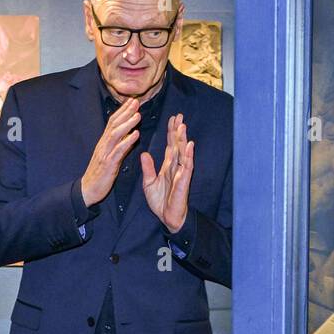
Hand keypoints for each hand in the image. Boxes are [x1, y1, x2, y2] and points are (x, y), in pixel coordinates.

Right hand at [80, 96, 140, 207]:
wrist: (88, 190)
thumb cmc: (100, 174)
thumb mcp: (110, 157)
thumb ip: (120, 146)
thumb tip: (129, 136)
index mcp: (104, 142)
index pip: (112, 122)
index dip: (122, 111)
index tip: (132, 101)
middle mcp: (103, 145)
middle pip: (114, 124)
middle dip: (125, 112)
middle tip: (136, 101)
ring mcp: (105, 153)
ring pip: (115, 134)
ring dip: (127, 123)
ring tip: (138, 115)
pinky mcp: (108, 164)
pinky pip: (118, 150)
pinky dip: (127, 141)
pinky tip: (136, 135)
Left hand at [140, 112, 193, 233]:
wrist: (167, 217)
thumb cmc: (160, 201)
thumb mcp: (149, 183)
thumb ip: (148, 168)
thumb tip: (144, 153)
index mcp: (168, 166)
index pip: (170, 145)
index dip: (171, 132)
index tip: (171, 119)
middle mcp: (176, 167)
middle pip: (178, 145)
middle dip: (178, 130)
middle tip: (179, 115)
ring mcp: (181, 173)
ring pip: (183, 152)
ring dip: (183, 139)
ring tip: (183, 125)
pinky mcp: (184, 181)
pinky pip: (187, 166)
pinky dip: (188, 155)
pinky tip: (189, 145)